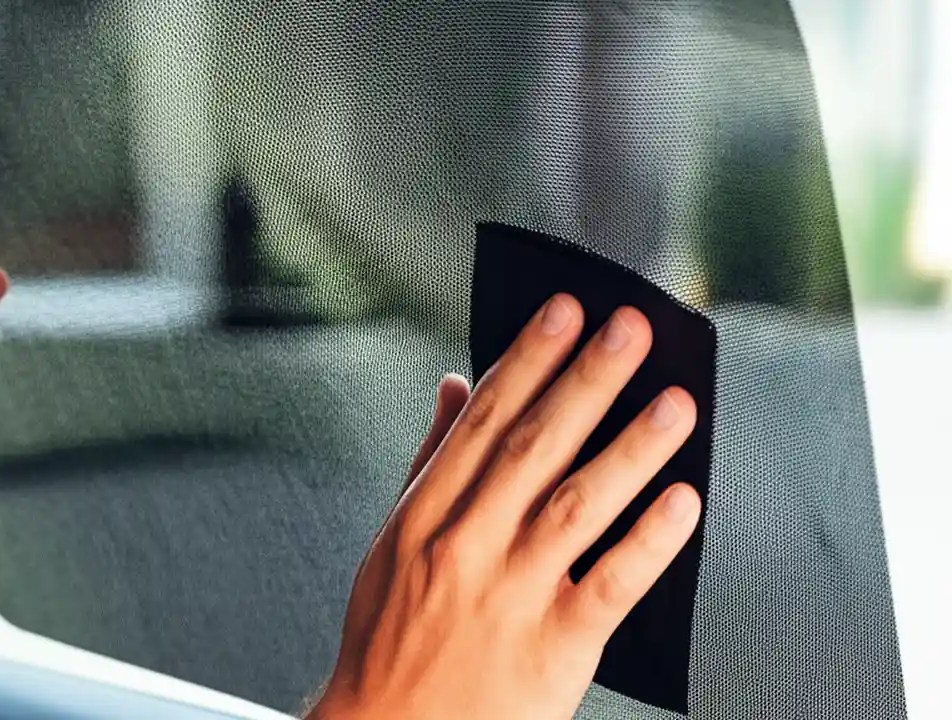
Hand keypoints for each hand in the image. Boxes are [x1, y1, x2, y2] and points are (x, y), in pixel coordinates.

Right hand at [308, 295, 701, 719]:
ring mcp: (510, 598)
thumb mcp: (390, 544)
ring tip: (673, 404)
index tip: (563, 313)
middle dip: (585, 381)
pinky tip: (683, 500)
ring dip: (630, 448)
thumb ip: (429, 461)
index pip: (482, 422)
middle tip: (629, 330)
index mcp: (424, 518)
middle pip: (533, 448)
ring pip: (577, 505)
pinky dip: (649, 540)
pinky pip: (611, 585)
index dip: (526, 360)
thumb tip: (452, 387)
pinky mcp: (553, 649)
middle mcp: (466, 548)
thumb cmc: (390, 641)